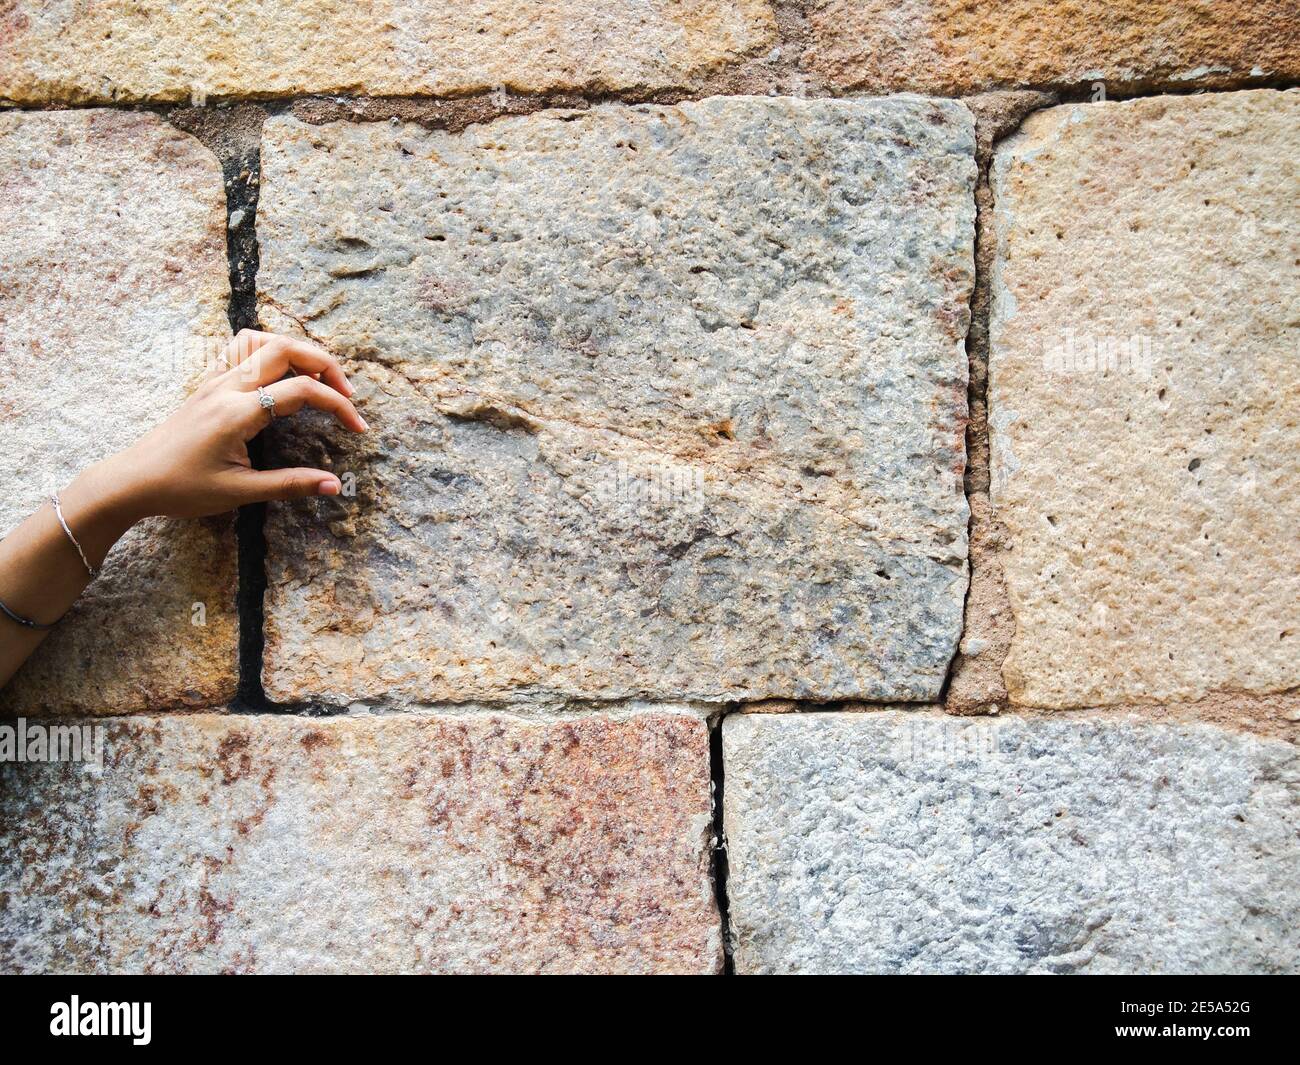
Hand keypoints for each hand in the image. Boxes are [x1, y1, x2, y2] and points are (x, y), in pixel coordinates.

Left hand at [85, 329, 367, 525]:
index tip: (358, 428)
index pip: (301, 390)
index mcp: (237, 412)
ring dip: (298, 350)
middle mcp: (227, 387)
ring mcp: (216, 380)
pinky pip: (241, 348)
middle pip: (287, 348)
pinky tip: (280, 373)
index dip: (338, 405)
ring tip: (319, 378)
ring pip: (264, 340)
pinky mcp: (209, 383)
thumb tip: (335, 485)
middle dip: (326, 364)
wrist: (132, 480)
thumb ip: (290, 485)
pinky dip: (268, 349)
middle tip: (347, 394)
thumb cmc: (181, 488)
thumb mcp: (239, 493)